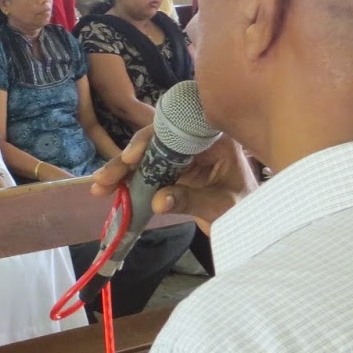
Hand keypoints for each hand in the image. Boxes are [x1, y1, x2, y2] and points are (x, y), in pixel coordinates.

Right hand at [91, 126, 254, 232]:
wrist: (252, 222)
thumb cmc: (247, 210)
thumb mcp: (222, 207)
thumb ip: (190, 202)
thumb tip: (156, 201)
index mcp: (214, 140)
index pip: (177, 131)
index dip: (150, 140)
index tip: (132, 158)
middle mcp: (194, 143)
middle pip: (154, 142)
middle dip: (127, 160)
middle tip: (105, 178)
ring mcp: (182, 156)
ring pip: (146, 156)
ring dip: (121, 171)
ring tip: (99, 187)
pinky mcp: (173, 170)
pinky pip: (147, 171)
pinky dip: (129, 181)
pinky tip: (110, 191)